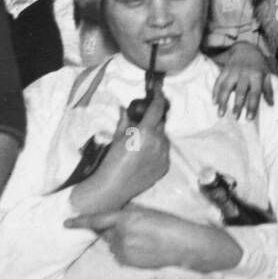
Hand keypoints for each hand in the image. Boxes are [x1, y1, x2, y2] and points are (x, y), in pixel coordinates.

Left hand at [66, 205, 241, 270]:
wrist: (182, 245)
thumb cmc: (168, 223)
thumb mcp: (147, 211)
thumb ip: (128, 212)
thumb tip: (116, 212)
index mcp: (124, 219)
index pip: (97, 220)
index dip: (80, 222)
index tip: (66, 224)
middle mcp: (119, 236)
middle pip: (106, 232)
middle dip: (113, 229)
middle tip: (135, 228)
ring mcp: (122, 251)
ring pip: (113, 244)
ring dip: (121, 240)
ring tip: (143, 238)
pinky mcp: (127, 262)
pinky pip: (120, 254)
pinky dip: (127, 249)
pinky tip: (144, 247)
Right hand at [70, 92, 169, 214]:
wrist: (114, 186)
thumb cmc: (112, 161)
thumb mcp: (117, 138)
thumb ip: (124, 121)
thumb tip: (124, 109)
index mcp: (146, 132)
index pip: (156, 109)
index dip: (159, 98)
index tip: (159, 93)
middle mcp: (158, 142)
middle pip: (161, 124)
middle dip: (153, 122)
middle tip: (141, 126)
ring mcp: (164, 155)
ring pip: (164, 138)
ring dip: (156, 137)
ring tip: (140, 145)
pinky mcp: (165, 166)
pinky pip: (164, 152)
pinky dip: (158, 150)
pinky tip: (145, 156)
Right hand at [211, 41, 275, 119]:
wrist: (247, 48)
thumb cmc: (259, 64)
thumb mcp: (267, 74)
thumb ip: (268, 89)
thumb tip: (271, 104)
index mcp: (257, 76)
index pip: (255, 93)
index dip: (252, 106)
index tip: (249, 118)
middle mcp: (244, 73)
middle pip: (240, 92)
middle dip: (237, 105)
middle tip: (236, 118)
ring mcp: (233, 71)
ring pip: (226, 87)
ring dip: (223, 101)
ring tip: (221, 114)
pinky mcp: (224, 70)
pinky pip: (218, 82)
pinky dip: (215, 92)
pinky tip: (214, 102)